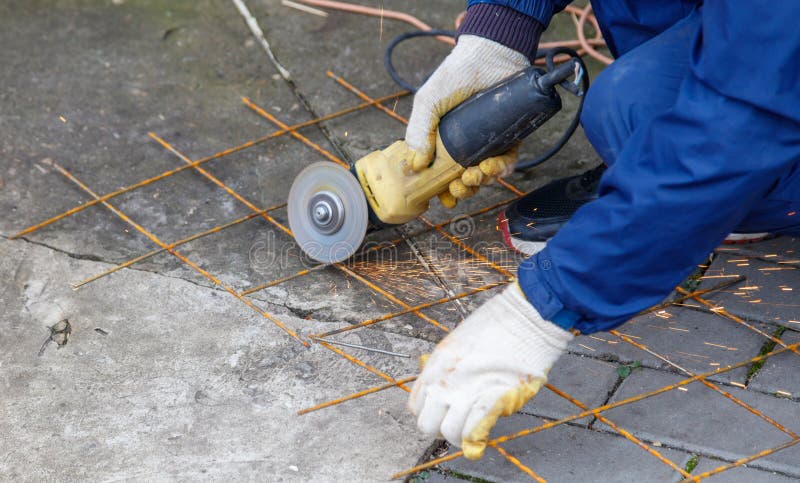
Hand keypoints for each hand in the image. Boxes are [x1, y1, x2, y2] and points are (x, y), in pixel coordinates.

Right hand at [405, 35, 527, 205]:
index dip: (441, 190)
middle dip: (462, 190)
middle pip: (464, 180)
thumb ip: (418, 131)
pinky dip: (500, 170)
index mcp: (443, 141)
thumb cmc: (455, 75)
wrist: (490, 55)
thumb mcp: (427, 102)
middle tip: (459, 185)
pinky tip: (492, 166)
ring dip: (480, 182)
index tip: (442, 198)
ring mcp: (489, 143)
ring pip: (486, 176)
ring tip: (476, 174)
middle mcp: (466, 145)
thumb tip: (415, 166)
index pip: (441, 174)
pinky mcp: (511, 138)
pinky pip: (508, 163)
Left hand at [408, 282, 571, 459]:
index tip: (443, 412)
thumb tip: (440, 385)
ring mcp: (468, 391)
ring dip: (461, 435)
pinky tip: (480, 439)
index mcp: (436, 366)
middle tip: (458, 424)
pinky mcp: (493, 398)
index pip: (415, 406)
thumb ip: (445, 366)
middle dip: (441, 429)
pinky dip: (476, 439)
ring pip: (449, 433)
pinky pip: (473, 430)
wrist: (527, 317)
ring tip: (473, 428)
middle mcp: (445, 381)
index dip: (429, 414)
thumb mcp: (457, 342)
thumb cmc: (497, 326)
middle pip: (427, 425)